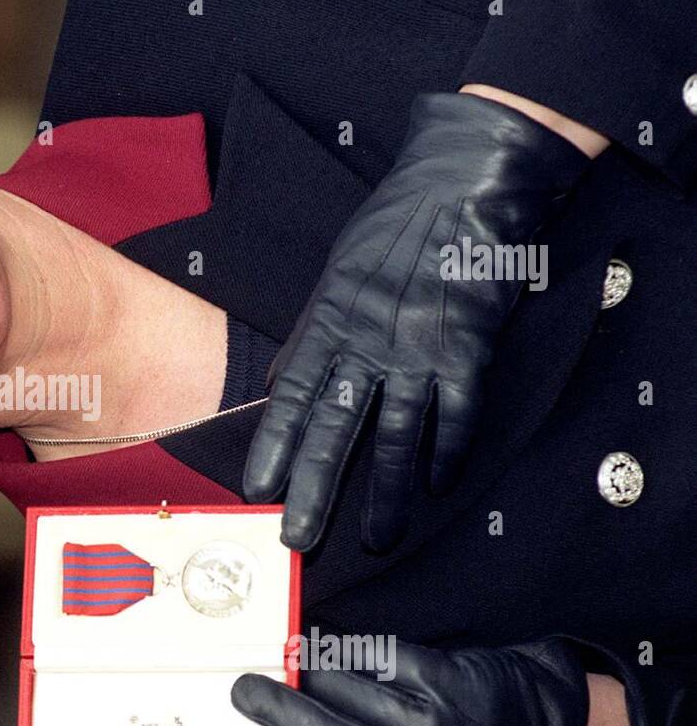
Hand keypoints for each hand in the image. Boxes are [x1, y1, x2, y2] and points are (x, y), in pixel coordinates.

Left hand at [243, 91, 589, 551]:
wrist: (464, 185)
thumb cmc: (393, 229)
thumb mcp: (336, 274)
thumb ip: (314, 333)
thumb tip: (288, 384)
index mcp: (328, 320)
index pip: (291, 396)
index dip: (272, 446)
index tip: (255, 490)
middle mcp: (367, 341)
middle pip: (335, 428)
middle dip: (315, 489)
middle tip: (298, 539)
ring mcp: (420, 348)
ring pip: (397, 434)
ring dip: (385, 493)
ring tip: (376, 538)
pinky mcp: (470, 348)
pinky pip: (458, 412)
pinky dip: (447, 451)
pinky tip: (437, 484)